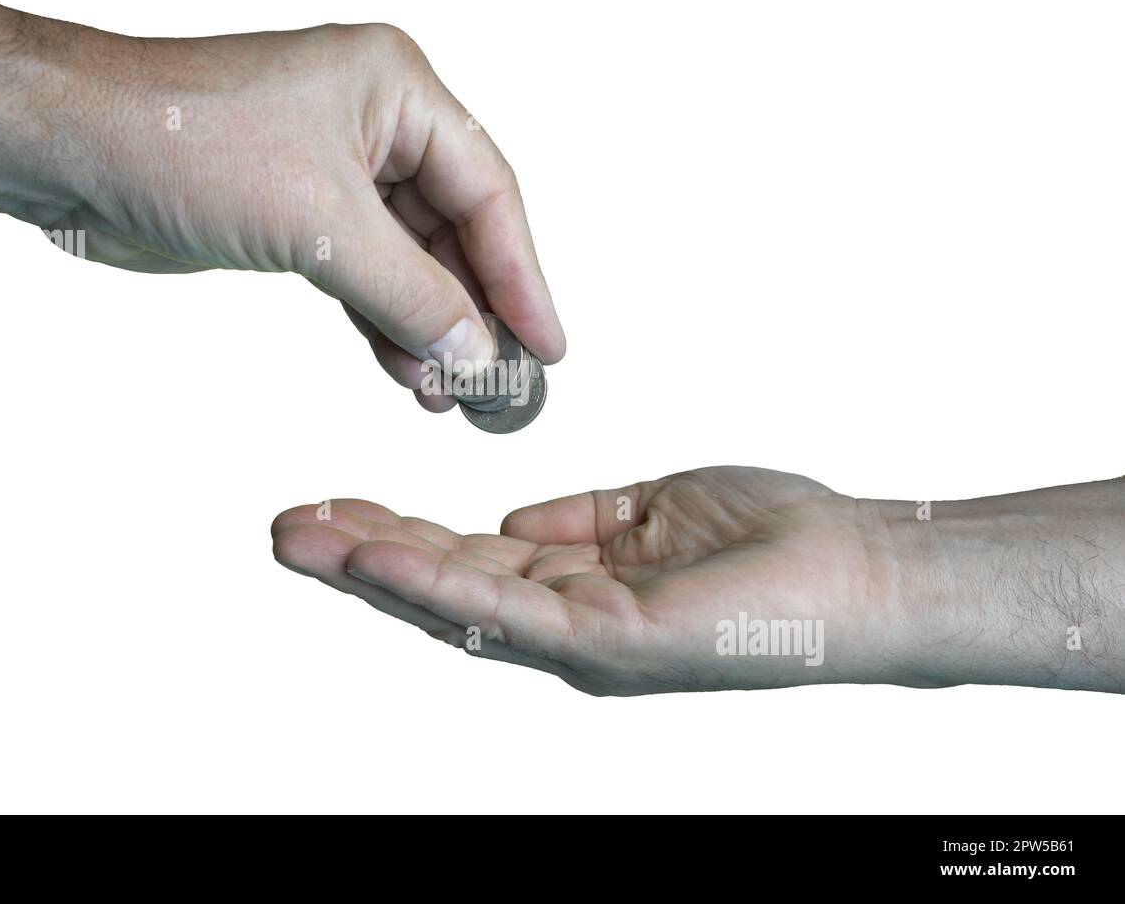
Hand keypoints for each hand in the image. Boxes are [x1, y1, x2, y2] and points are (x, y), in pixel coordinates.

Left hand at [0, 0, 562, 411]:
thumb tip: (477, 355)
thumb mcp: (320, 225)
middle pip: (455, 229)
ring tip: (449, 396)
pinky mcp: (297, 214)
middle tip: (501, 384)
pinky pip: (364, 275)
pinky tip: (404, 371)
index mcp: (396, 88)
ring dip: (430, 328)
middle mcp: (374, 122)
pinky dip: (385, 323)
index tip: (546, 345)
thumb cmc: (181, 140)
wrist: (67, 149)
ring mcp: (333, 169)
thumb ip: (412, 294)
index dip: (522, 275)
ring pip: (409, 260)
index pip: (489, 190)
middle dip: (475, 311)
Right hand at [273, 467, 1124, 694]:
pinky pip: (511, 614)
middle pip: (446, 587)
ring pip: (461, 607)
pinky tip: (382, 558)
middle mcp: (570, 623)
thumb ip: (583, 520)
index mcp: (578, 587)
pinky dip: (439, 586)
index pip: (468, 559)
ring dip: (376, 570)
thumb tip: (513, 517)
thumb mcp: (655, 510)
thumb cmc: (775, 540)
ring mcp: (586, 640)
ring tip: (303, 538)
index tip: (335, 503)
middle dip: (362, 553)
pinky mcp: (613, 645)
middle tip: (284, 526)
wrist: (863, 570)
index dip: (399, 533)